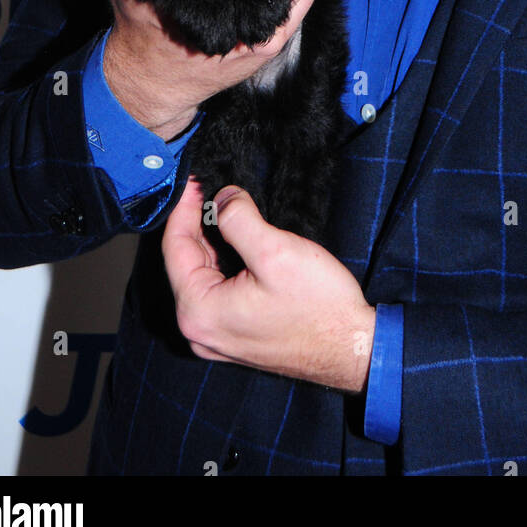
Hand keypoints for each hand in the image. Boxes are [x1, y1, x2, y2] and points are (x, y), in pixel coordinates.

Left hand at [162, 177, 376, 393]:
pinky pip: (218, 291)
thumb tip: (221, 198)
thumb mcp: (275, 251)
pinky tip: (239, 240)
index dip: (183, 207)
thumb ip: (238, 219)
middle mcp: (199, 330)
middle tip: (211, 187)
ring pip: (203, 275)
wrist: (353, 348)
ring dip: (213, 241)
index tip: (195, 178)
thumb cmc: (318, 307)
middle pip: (186, 262)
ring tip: (225, 206)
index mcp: (198, 311)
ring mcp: (217, 336)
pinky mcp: (236, 335)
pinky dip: (224, 262)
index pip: (174, 248)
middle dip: (197, 222)